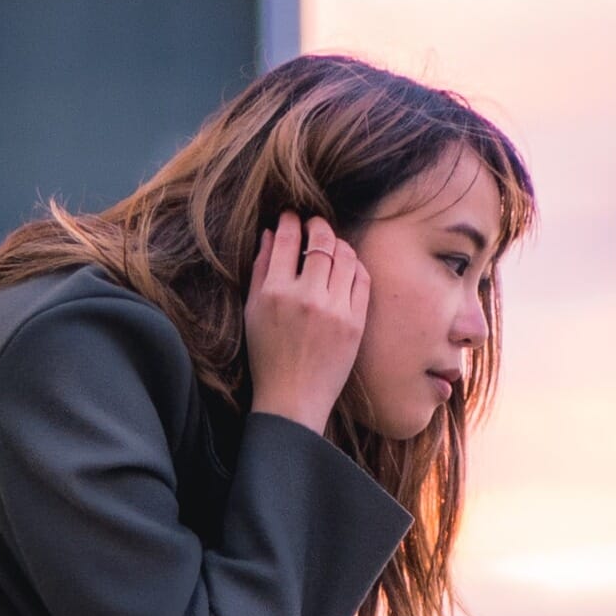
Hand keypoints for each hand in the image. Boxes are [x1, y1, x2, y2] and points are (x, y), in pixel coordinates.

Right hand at [245, 211, 369, 433]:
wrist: (293, 398)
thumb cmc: (267, 355)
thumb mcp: (253, 311)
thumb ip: (261, 268)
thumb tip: (271, 233)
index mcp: (275, 292)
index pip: (287, 239)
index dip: (290, 221)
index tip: (291, 217)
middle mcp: (307, 297)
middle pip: (321, 241)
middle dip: (317, 225)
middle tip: (314, 225)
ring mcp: (335, 310)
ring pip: (345, 255)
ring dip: (338, 243)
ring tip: (330, 245)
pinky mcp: (356, 323)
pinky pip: (362, 279)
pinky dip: (354, 266)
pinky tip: (346, 267)